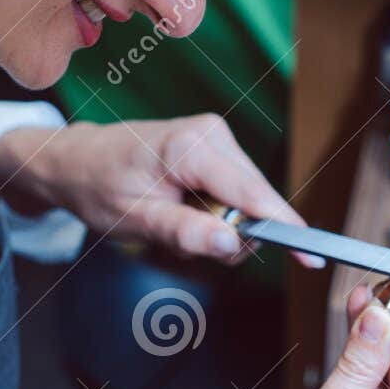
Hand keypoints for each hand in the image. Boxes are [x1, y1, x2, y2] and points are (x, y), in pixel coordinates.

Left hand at [0, 113, 319, 265]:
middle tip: (185, 241)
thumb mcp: (135, 220)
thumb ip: (186, 232)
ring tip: (175, 221)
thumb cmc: (97, 186)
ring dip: (222, 223)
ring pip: (248, 198)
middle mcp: (212, 133)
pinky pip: (236, 191)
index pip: (253, 193)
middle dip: (234, 231)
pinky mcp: (216, 146)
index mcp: (191, 147)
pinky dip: (217, 211)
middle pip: (256, 198)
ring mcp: (216, 136)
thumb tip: (234, 246)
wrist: (75, 159)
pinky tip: (185, 209)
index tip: (313, 256)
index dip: (285, 227)